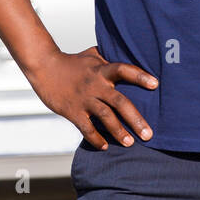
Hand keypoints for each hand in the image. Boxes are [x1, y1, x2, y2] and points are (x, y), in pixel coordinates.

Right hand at [26, 46, 156, 148]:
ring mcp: (84, 99)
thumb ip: (110, 58)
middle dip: (135, 119)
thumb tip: (130, 53)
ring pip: (105, 117)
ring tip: (130, 143)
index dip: (139, 76)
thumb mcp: (93, 55)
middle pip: (119, 102)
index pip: (124, 70)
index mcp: (102, 70)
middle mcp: (95, 85)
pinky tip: (104, 146)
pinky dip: (95, 138)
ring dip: (118, 132)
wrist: (44, 67)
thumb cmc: (72, 62)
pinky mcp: (72, 111)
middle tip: (148, 134)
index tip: (155, 84)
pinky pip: (86, 128)